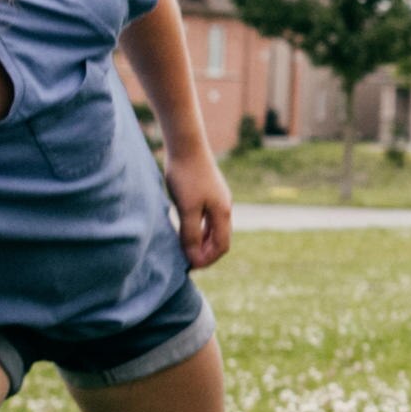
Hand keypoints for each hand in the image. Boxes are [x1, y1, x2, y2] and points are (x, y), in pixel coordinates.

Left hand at [167, 149, 234, 271]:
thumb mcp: (186, 209)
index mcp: (222, 213)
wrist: (186, 145)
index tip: (190, 266)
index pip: (221, 246)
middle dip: (207, 253)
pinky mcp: (209, 191)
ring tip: (186, 248)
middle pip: (221, 239)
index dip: (207, 260)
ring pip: (215, 228)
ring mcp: (218, 199)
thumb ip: (191, 234)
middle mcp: (225, 207)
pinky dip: (200, 229)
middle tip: (187, 262)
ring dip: (203, 241)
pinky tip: (186, 228)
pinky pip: (209, 218)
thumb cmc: (186, 176)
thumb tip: (194, 258)